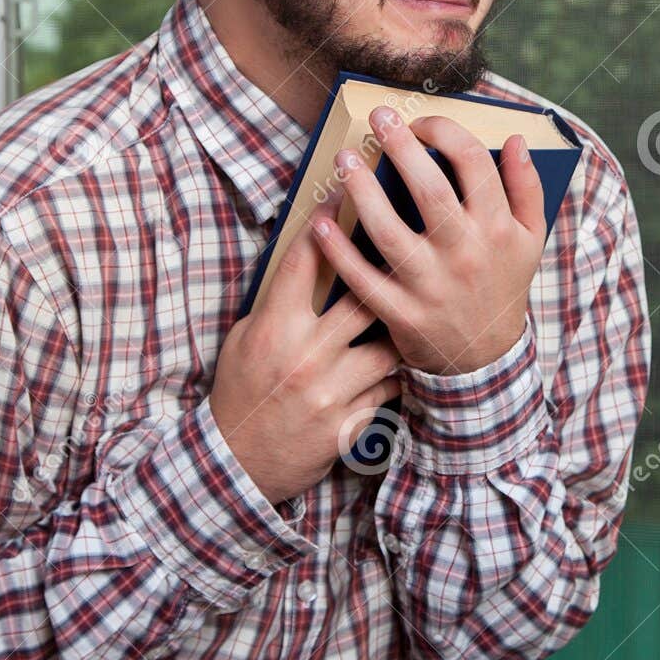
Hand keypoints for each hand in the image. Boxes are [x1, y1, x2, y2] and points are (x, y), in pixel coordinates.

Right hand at [209, 204, 403, 505]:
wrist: (238, 464)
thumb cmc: (240, 395)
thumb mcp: (243, 342)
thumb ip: (276, 306)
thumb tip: (307, 262)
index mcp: (274, 328)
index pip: (305, 262)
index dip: (326, 222)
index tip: (345, 195)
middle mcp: (306, 355)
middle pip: (363, 296)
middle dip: (388, 269)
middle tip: (410, 247)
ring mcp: (332, 389)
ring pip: (389, 344)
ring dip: (403, 326)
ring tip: (420, 307)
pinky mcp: (351, 419)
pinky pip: (391, 387)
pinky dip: (399, 372)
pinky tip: (407, 359)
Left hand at [311, 104, 546, 374]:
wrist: (486, 359)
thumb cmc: (503, 285)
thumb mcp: (530, 240)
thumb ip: (527, 188)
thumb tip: (517, 141)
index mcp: (497, 229)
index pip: (473, 164)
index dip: (444, 132)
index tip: (421, 122)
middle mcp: (465, 254)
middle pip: (429, 190)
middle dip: (400, 147)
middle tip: (378, 118)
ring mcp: (431, 285)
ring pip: (388, 230)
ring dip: (360, 191)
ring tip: (343, 161)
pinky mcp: (402, 313)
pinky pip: (363, 278)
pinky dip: (338, 251)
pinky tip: (321, 222)